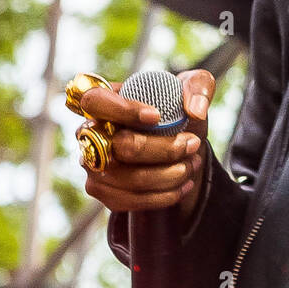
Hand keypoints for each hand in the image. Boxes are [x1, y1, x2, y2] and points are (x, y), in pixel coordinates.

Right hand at [79, 69, 214, 222]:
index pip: (95, 101)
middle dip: (166, 149)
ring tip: (192, 163)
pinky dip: (166, 195)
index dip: (123, 110)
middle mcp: (90, 134)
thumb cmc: (177, 110)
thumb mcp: (193, 87)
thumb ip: (198, 86)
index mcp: (104, 100)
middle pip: (122, 147)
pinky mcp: (104, 192)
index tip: (156, 117)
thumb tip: (194, 112)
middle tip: (192, 144)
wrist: (179, 143)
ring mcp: (93, 165)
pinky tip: (184, 183)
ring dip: (171, 174)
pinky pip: (133, 200)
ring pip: (132, 179)